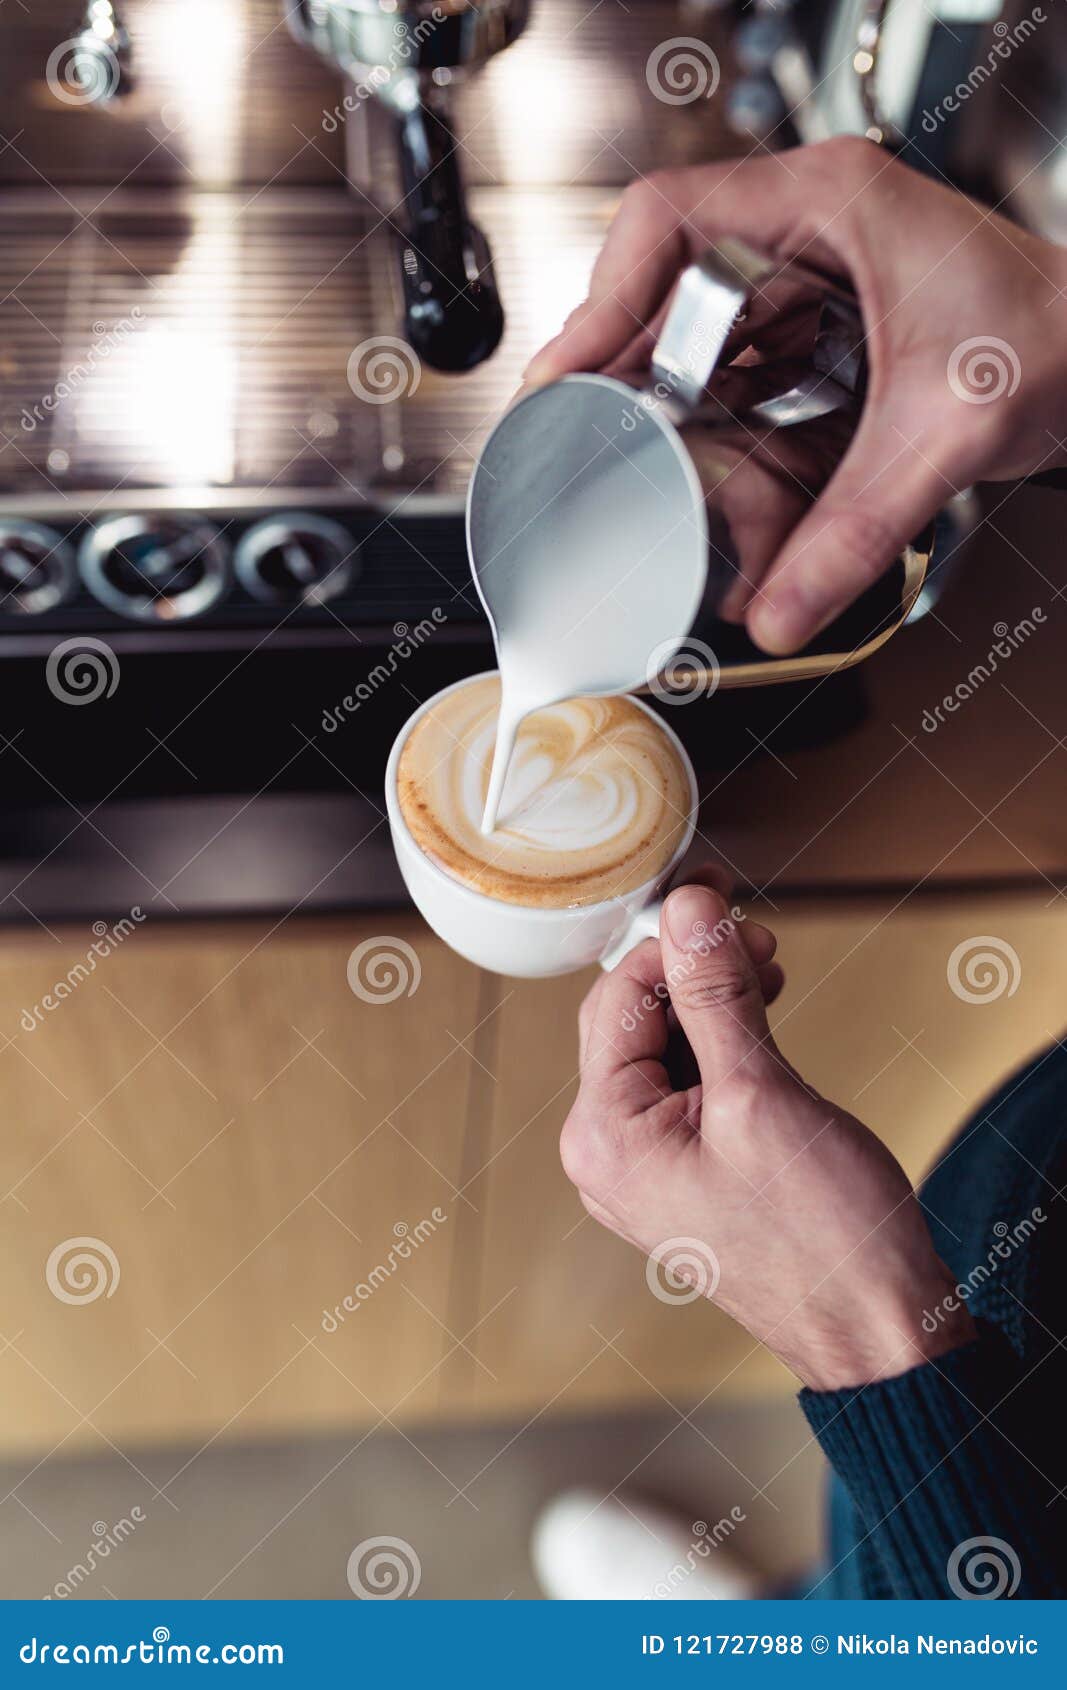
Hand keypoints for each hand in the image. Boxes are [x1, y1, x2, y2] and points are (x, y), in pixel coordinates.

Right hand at [525, 140, 1066, 654]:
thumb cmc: (1058, 336)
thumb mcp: (948, 434)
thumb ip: (855, 531)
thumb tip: (776, 610)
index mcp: (825, 206)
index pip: (665, 221)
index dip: (599, 298)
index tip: (566, 373)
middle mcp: (803, 234)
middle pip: (663, 290)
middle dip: (623, 374)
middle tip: (579, 443)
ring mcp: (806, 282)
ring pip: (692, 340)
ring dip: (665, 412)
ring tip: (630, 471)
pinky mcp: (815, 331)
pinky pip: (733, 374)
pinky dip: (711, 430)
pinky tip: (698, 478)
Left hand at [561, 870, 975, 1390]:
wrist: (877, 1330)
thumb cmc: (823, 1238)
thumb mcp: (761, 1094)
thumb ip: (714, 992)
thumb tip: (687, 910)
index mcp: (603, 1137)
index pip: (615, 1000)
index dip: (668, 942)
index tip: (719, 901)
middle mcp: (608, 1153)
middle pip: (631, 1020)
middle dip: (690, 968)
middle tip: (753, 935)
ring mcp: (645, 1166)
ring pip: (662, 1047)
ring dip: (710, 1000)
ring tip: (767, 974)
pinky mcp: (686, 1169)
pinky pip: (687, 1083)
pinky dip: (722, 1042)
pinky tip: (760, 1020)